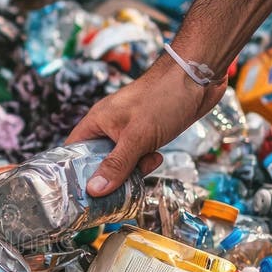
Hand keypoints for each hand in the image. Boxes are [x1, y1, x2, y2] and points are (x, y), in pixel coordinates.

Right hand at [67, 57, 227, 195]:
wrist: (198, 77)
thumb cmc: (164, 96)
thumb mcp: (137, 137)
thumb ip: (116, 165)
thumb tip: (94, 190)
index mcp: (97, 122)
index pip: (73, 151)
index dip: (73, 172)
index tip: (78, 193)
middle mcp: (109, 126)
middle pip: (97, 160)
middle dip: (109, 175)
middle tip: (117, 188)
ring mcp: (128, 130)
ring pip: (120, 161)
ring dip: (132, 169)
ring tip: (147, 162)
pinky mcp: (146, 133)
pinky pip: (137, 155)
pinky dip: (145, 161)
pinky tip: (157, 156)